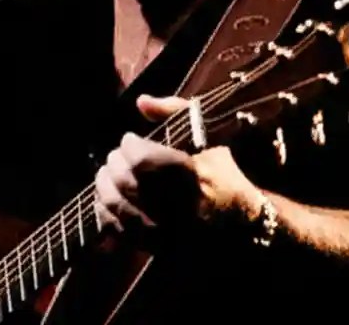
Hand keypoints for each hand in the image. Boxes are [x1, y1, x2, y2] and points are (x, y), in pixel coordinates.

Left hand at [93, 94, 263, 245]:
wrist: (243, 222)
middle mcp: (176, 206)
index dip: (130, 145)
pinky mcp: (155, 246)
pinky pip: (117, 228)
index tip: (131, 140)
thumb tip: (141, 101)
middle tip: (117, 156)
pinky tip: (109, 198)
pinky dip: (105, 210)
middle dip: (115, 163)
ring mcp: (164, 230)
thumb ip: (174, 112)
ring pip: (116, 204)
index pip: (141, 158)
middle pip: (125, 180)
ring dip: (105, 184)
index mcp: (190, 175)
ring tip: (109, 174)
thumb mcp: (208, 136)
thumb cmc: (224, 173)